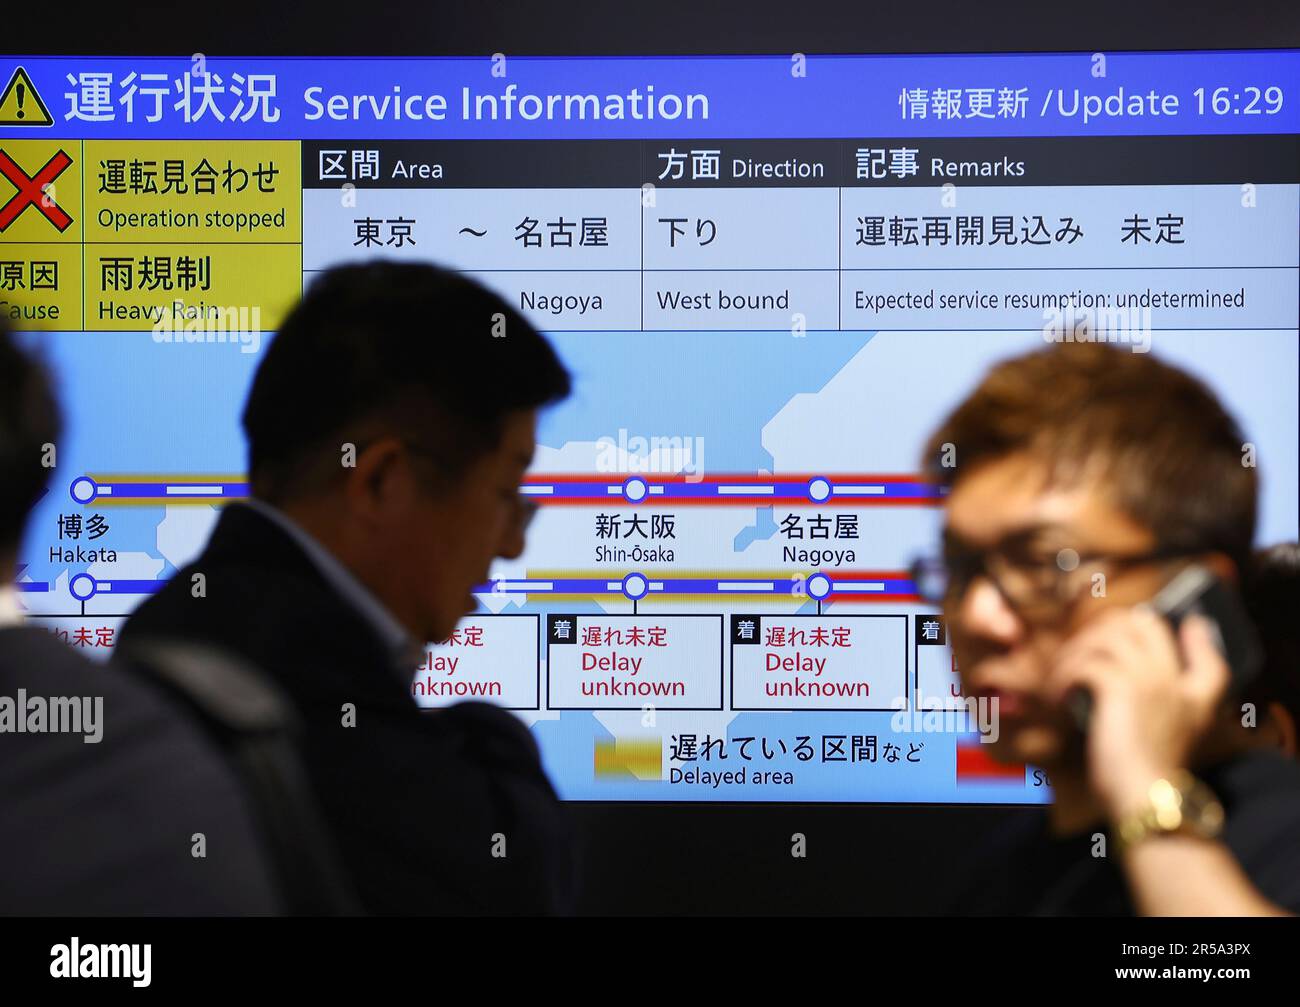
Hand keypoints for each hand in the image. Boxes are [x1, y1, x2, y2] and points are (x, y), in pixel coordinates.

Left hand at [1049, 608, 1229, 817]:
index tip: (1185, 626)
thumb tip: (1122, 686)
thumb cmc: (1148, 774)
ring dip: (1074, 652)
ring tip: (1060, 677)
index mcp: (1195, 697)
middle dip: (1106, 628)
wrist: (1147, 798)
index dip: (1195, 637)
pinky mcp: (1119, 686)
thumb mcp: (1168, 739)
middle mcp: (1174, 680)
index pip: (1209, 655)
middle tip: (1082, 651)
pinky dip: (1063, 677)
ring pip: (1105, 636)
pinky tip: (1057, 697)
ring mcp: (1148, 679)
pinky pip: (1084, 663)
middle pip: (1145, 623)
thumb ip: (1159, 706)